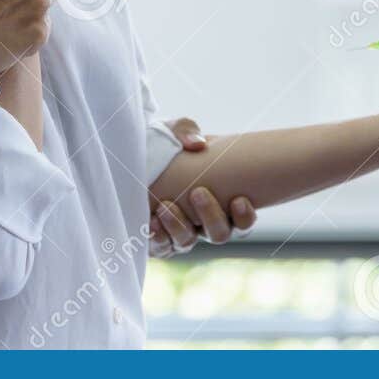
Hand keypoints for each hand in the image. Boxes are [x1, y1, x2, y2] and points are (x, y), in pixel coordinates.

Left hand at [147, 118, 257, 257]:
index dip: (244, 217)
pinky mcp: (157, 239)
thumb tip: (197, 145)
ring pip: (187, 242)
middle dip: (211, 216)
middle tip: (198, 192)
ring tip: (166, 205)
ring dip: (179, 226)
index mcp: (220, 201)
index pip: (242, 221)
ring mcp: (180, 233)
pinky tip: (152, 220)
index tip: (238, 199)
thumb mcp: (173, 131)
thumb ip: (186, 131)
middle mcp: (203, 222)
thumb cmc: (162, 145)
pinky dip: (158, 236)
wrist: (134, 156)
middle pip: (218, 234)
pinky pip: (161, 247)